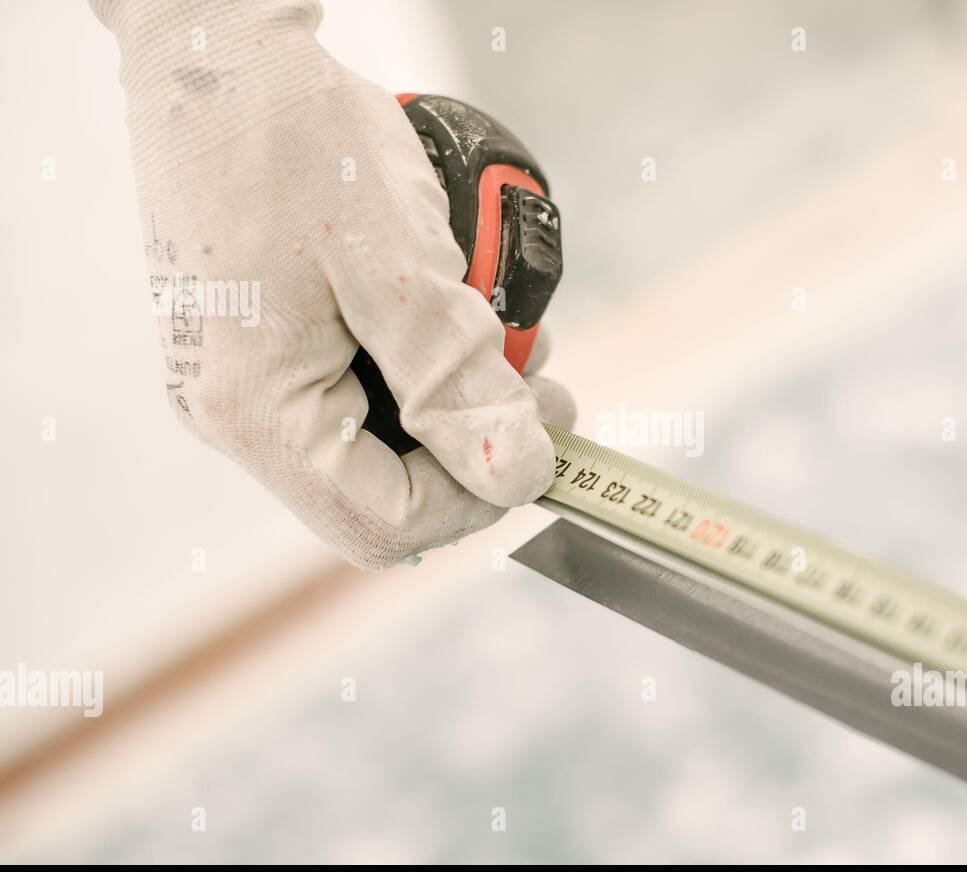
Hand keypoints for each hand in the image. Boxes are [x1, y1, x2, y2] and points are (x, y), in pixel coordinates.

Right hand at [93, 0, 573, 567]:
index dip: (478, 496)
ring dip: (453, 394)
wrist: (211, 47)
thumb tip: (520, 474)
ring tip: (506, 326)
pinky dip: (418, 360)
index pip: (384, 520)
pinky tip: (453, 306)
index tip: (547, 437)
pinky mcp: (262, 343)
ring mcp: (244, 378)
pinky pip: (355, 387)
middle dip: (472, 439)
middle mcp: (237, 412)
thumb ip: (455, 379)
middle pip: (381, 488)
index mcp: (256, 411)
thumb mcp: (395, 262)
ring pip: (375, 439)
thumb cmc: (292, 135)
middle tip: (537, 370)